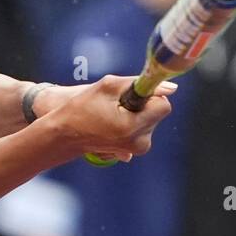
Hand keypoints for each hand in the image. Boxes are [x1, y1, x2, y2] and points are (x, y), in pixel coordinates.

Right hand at [43, 74, 175, 162]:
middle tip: (117, 104)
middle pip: (157, 113)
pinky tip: (113, 123)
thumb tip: (171, 88)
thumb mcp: (108, 87)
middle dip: (142, 104)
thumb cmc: (81, 108)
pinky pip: (142, 129)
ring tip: (112, 114)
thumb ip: (140, 84)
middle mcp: (138, 142)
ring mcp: (136, 149)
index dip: (150, 95)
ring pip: (150, 120)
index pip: (163, 105)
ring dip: (136, 113)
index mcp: (132, 127)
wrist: (64, 134)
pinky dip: (132, 123)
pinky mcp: (133, 151)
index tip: (133, 93)